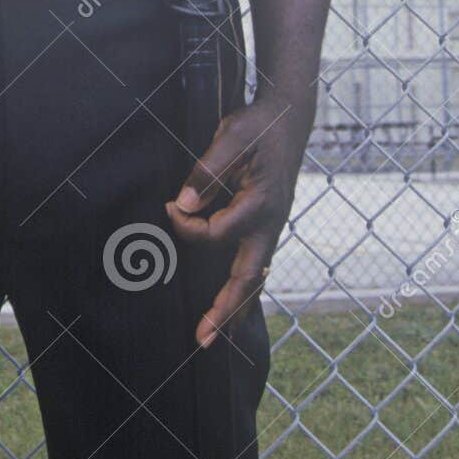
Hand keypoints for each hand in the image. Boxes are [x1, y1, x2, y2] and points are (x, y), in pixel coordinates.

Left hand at [165, 95, 308, 348]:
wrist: (289, 117)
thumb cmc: (258, 126)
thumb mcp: (230, 138)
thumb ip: (206, 172)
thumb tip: (182, 205)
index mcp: (260, 203)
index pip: (215, 233)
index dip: (186, 225)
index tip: (169, 207)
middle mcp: (269, 223)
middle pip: (247, 278)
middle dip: (225, 310)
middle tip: (204, 340)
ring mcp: (271, 227)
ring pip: (255, 277)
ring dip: (236, 308)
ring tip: (220, 336)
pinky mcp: (267, 225)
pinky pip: (257, 264)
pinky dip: (245, 288)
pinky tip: (234, 304)